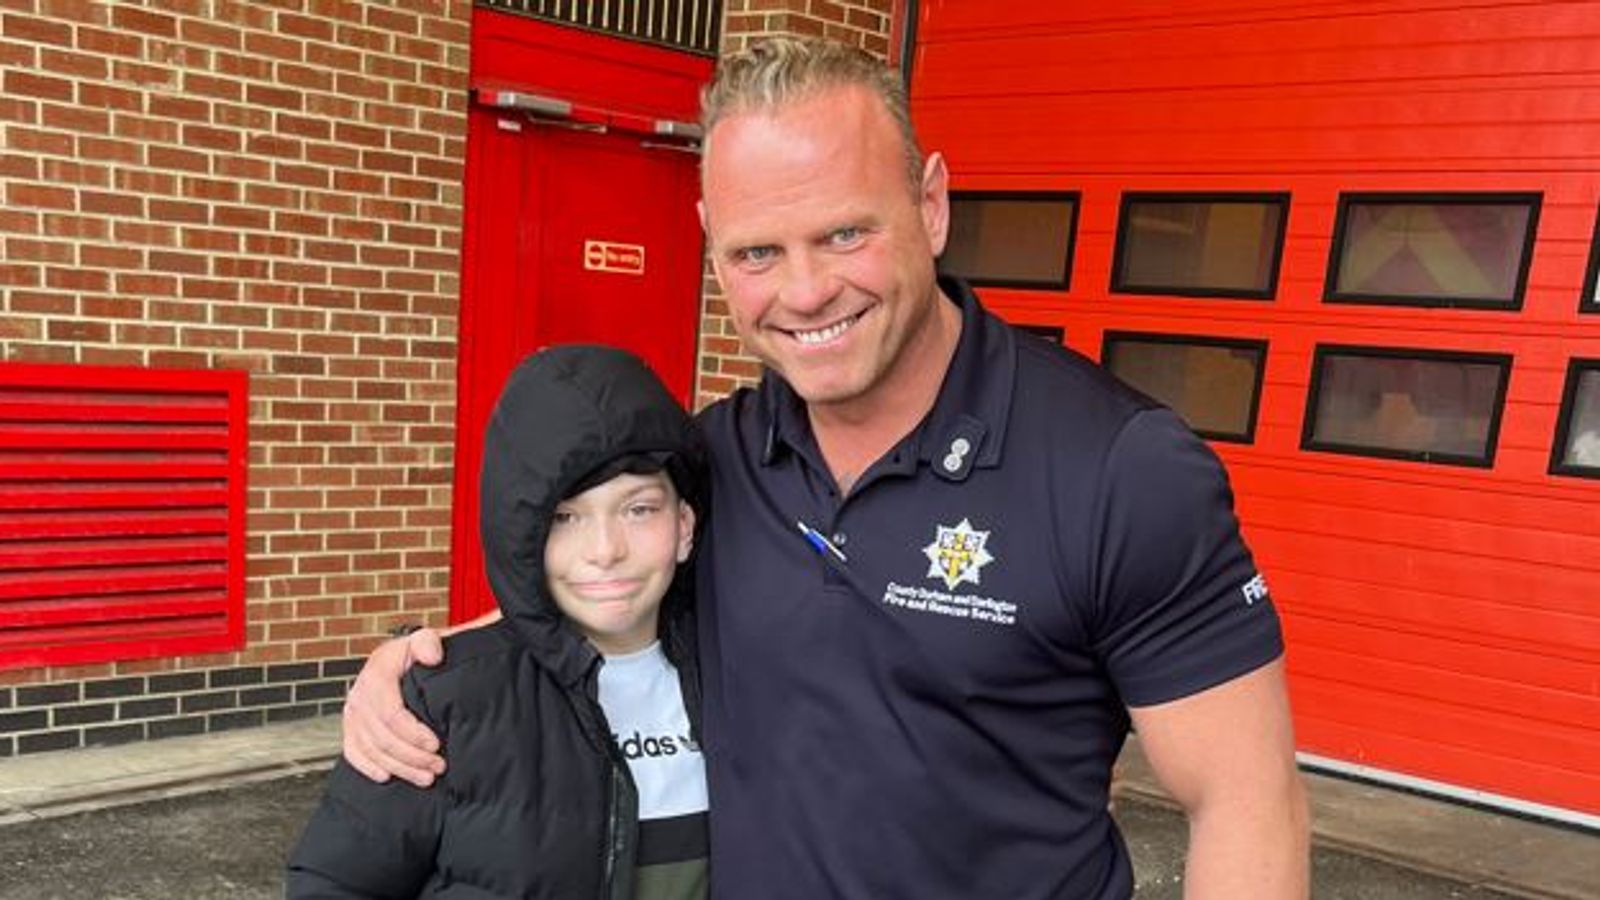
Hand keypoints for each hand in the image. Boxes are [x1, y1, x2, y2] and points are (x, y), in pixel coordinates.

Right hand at [341, 628, 446, 786]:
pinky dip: (368, 767)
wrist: (402, 657)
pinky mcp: (351, 726)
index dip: (413, 734)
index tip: (435, 745)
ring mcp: (353, 712)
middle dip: (411, 757)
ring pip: (371, 749)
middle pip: (382, 737)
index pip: (391, 714)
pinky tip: (387, 776)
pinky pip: (353, 752)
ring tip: (425, 776)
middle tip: (438, 766)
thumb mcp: (424, 639)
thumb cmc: (416, 652)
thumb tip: (432, 656)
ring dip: (399, 767)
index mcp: (377, 674)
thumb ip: (428, 643)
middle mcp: (360, 694)